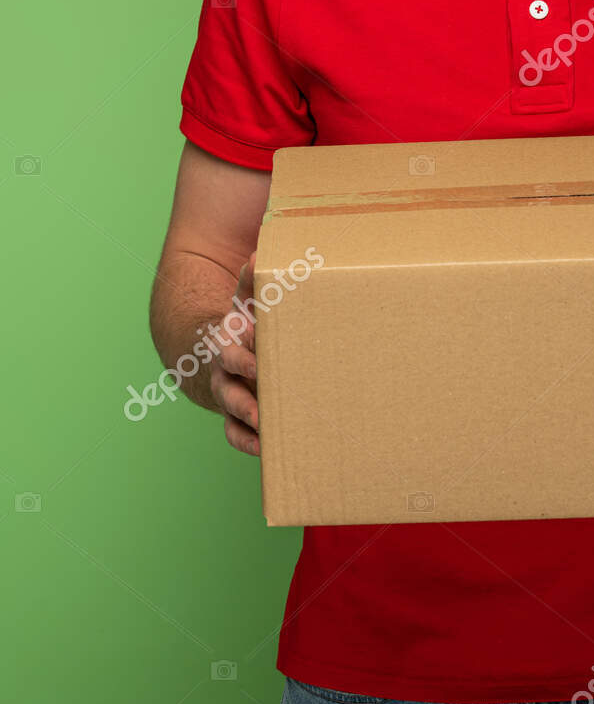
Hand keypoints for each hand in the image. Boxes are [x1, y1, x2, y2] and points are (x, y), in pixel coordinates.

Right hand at [210, 251, 259, 456]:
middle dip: (243, 392)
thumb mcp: (246, 302)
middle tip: (261, 399)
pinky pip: (235, 433)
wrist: (218, 352)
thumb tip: (258, 252)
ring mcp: (228, 394)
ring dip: (246, 420)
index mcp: (227, 341)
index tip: (258, 354)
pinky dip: (247, 442)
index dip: (243, 352)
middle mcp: (223, 371)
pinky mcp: (236, 415)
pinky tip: (265, 450)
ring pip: (231, 409)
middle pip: (228, 382)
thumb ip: (252, 281)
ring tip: (265, 431)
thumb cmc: (243, 324)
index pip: (231, 348)